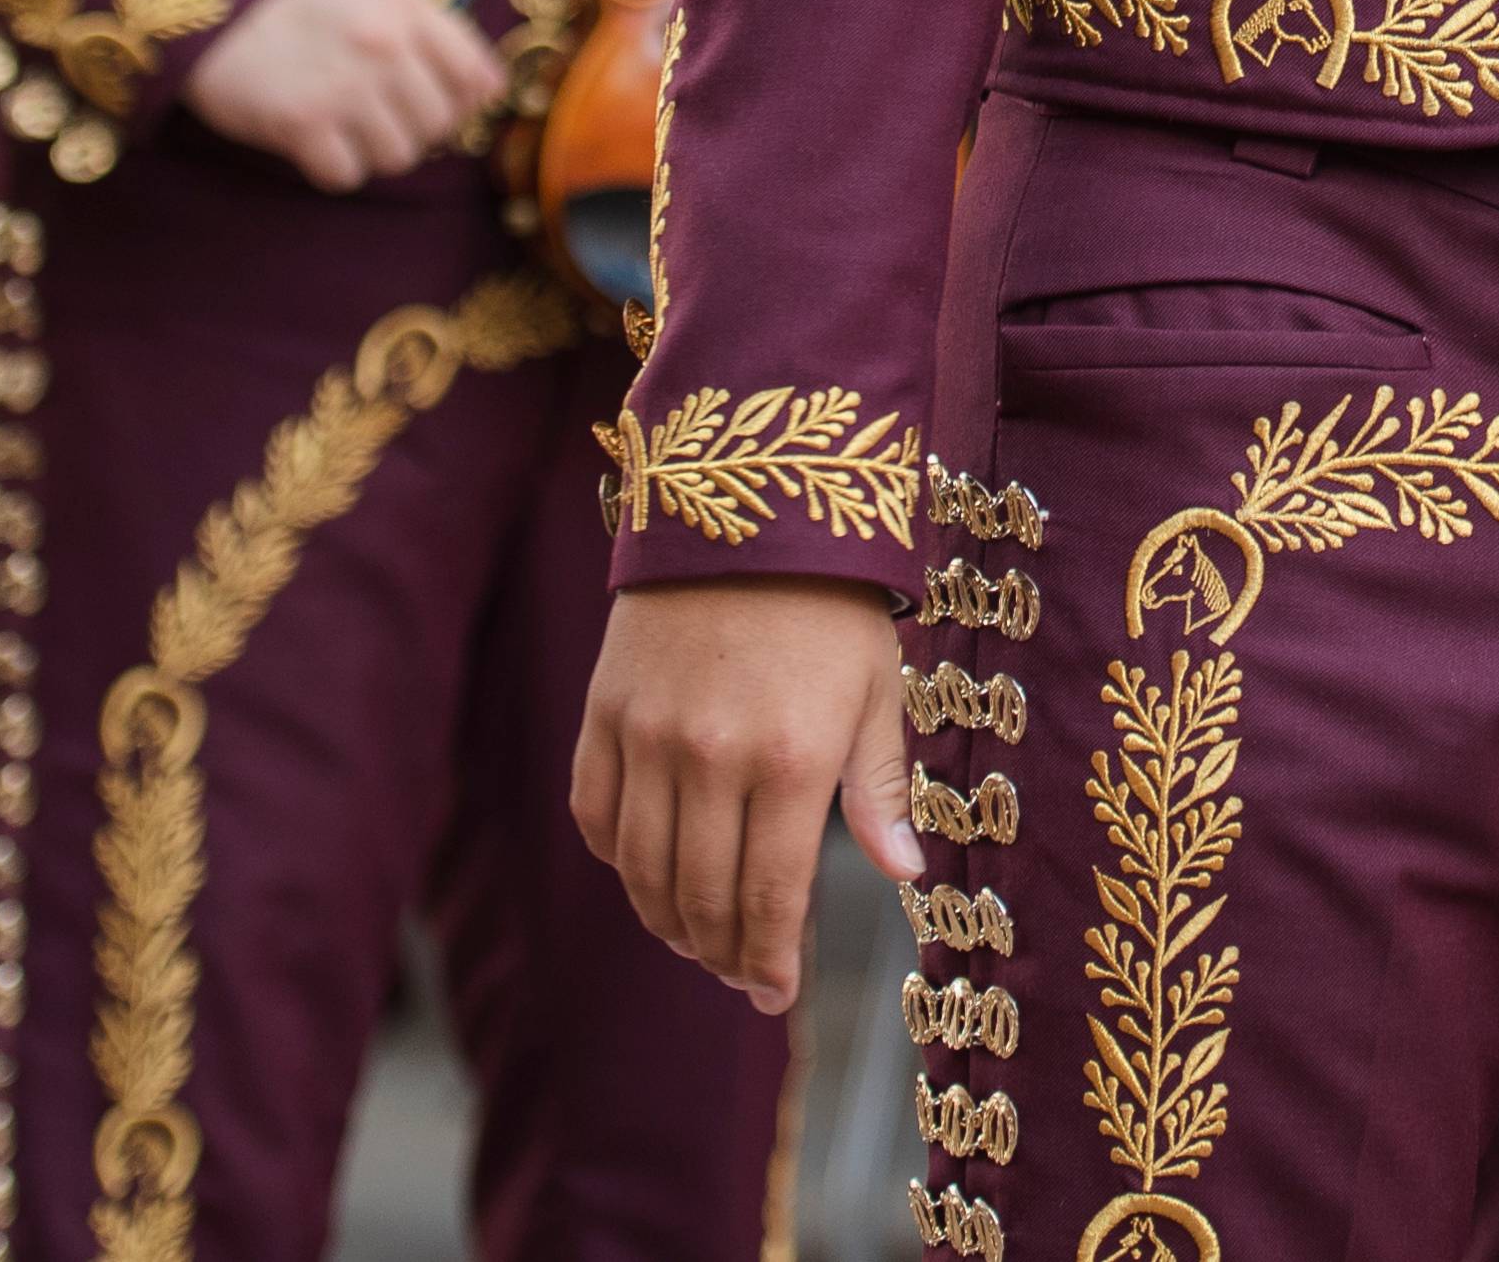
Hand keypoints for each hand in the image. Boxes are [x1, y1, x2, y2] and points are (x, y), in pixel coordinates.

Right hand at [181, 0, 504, 189]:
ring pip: (399, 155)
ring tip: (345, 125)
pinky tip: (316, 140)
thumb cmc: (300, 8)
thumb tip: (488, 86)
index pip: (477, 75)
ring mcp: (344, 88)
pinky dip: (333, 167)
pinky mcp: (303, 124)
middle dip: (415, 127)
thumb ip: (431, 28)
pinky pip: (347, 175)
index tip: (438, 101)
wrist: (216, 17)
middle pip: (440, 124)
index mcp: (405, 10)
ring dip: (374, 150)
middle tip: (378, 114)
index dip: (464, 99)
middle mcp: (383, 48)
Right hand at [570, 576, 919, 1005]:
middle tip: (739, 976)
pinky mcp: (604, 713)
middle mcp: (711, 759)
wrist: (748, 505)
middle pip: (700, 897)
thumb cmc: (831, 605)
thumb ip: (880, 789)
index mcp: (792, 760)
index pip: (771, 898)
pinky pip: (596, 813)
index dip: (770, 961)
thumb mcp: (876, 690)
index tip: (775, 994)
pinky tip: (644, 874)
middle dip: (722, 953)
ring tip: (695, 940)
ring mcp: (647, 737)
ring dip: (666, 921)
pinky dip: (617, 858)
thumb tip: (903, 874)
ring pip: (641, 870)